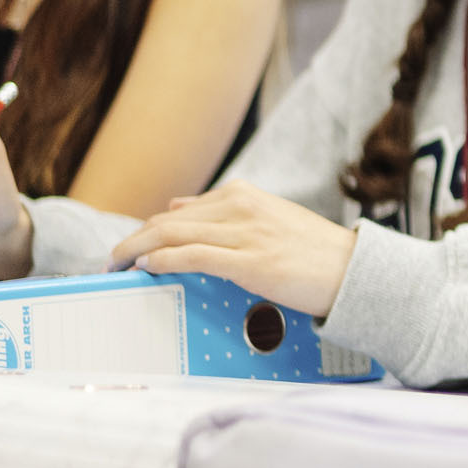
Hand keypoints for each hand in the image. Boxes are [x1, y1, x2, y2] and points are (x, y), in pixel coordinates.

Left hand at [109, 183, 356, 317]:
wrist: (356, 270)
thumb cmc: (316, 252)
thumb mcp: (271, 219)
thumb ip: (226, 212)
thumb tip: (177, 207)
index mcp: (246, 196)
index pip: (180, 210)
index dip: (149, 229)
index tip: (132, 248)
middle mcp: (241, 208)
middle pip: (168, 221)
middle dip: (132, 240)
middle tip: (111, 260)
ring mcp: (245, 234)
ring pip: (172, 236)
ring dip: (136, 251)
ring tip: (116, 266)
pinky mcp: (248, 262)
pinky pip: (192, 256)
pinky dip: (163, 261)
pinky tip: (146, 268)